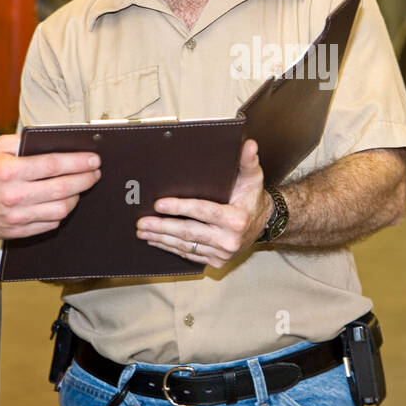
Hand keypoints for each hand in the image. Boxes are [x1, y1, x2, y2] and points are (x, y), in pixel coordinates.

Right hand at [0, 134, 101, 239]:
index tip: (94, 160)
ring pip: (60, 209)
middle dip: (85, 179)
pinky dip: (61, 213)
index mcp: (9, 171)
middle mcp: (14, 196)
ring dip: (76, 197)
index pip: (53, 165)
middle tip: (95, 173)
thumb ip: (24, 142)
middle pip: (62, 188)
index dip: (78, 162)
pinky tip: (64, 202)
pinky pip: (50, 224)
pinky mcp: (18, 231)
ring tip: (80, 187)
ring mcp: (17, 216)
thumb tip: (55, 142)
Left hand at [136, 139, 272, 268]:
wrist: (264, 224)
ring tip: (143, 232)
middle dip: (162, 227)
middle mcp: (229, 239)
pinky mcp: (216, 261)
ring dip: (162, 239)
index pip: (202, 211)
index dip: (179, 208)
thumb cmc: (252, 198)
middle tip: (142, 223)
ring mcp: (222, 253)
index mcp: (235, 219)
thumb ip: (248, 162)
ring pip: (186, 246)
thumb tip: (248, 144)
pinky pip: (190, 255)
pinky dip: (171, 248)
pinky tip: (157, 242)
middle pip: (188, 232)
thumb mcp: (253, 178)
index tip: (158, 204)